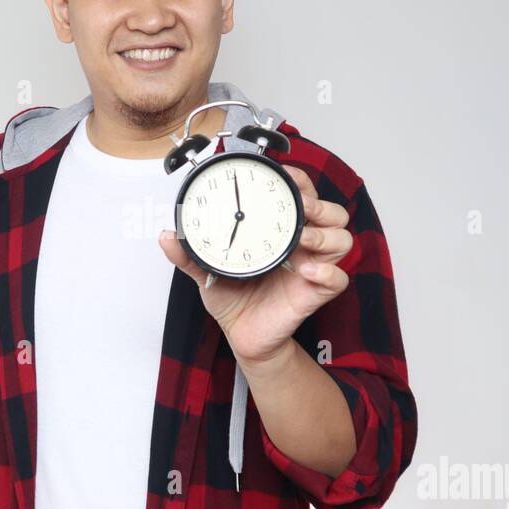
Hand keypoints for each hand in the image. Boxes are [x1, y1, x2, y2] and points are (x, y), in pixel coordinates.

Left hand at [158, 163, 352, 365]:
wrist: (241, 335)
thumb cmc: (233, 298)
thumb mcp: (207, 270)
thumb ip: (188, 254)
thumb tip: (167, 235)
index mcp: (280, 231)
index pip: (302, 195)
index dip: (300, 181)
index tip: (284, 174)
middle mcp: (302, 245)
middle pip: (332, 213)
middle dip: (319, 204)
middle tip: (300, 206)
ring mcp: (311, 267)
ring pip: (342, 239)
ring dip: (325, 234)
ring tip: (303, 237)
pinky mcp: (315, 293)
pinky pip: (337, 278)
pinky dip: (327, 272)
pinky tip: (307, 271)